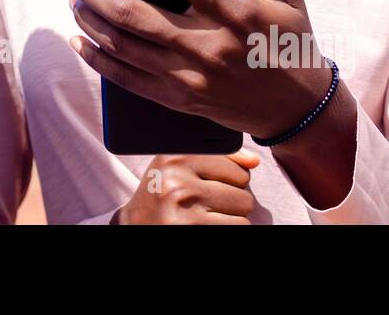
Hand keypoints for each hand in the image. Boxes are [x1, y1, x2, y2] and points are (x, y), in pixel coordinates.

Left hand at [68, 0, 332, 140]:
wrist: (298, 109)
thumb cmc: (290, 40)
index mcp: (236, 11)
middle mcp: (210, 45)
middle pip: (136, 13)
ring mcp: (192, 77)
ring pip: (125, 47)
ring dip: (91, 20)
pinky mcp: (180, 101)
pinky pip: (127, 81)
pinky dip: (98, 60)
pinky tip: (80, 41)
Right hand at [116, 151, 260, 224]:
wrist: (134, 225)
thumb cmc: (163, 193)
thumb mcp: (179, 166)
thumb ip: (219, 158)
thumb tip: (254, 161)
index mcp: (175, 158)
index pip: (236, 169)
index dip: (230, 181)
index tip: (208, 186)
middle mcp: (177, 182)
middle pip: (243, 194)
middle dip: (232, 203)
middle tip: (207, 205)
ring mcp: (184, 211)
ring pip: (243, 219)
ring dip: (230, 221)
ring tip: (206, 217)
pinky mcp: (190, 231)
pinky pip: (235, 231)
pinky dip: (226, 230)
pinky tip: (205, 227)